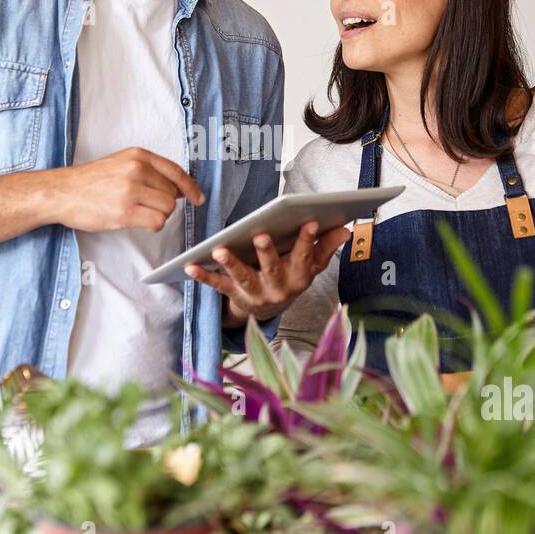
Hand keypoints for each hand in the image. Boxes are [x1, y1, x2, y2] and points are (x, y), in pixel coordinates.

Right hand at [51, 148, 203, 232]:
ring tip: (136, 212)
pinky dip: (151, 225)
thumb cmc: (89, 181)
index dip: (190, 187)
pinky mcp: (125, 211)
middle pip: (172, 194)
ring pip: (167, 209)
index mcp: (138, 155)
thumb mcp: (120, 163)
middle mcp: (137, 169)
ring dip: (157, 215)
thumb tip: (178, 188)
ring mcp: (131, 190)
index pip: (176, 171)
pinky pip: (156, 222)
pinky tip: (134, 220)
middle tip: (144, 206)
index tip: (198, 198)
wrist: (61, 192)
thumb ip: (148, 170)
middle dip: (164, 203)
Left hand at [184, 220, 350, 325]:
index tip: (311, 221)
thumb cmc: (290, 278)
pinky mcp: (234, 295)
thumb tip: (345, 229)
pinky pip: (217, 286)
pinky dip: (203, 276)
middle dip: (267, 253)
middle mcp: (277, 288)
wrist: (266, 312)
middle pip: (273, 269)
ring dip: (231, 264)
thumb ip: (325, 247)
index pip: (305, 257)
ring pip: (243, 278)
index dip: (309, 240)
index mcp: (299, 278)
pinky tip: (189, 264)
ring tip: (219, 250)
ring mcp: (254, 293)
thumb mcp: (311, 266)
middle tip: (260, 236)